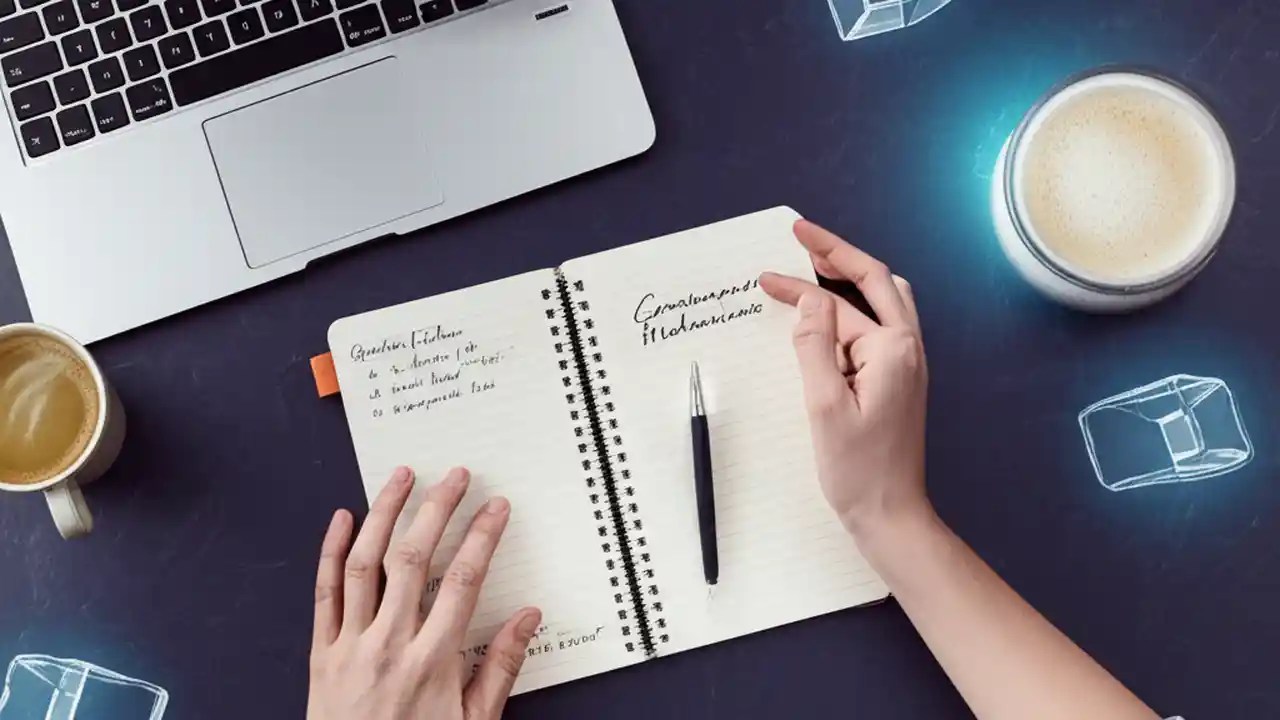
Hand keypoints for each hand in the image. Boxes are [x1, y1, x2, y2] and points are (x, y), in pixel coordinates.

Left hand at [308, 466, 540, 719]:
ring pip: (365, 563)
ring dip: (384, 513)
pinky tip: (342, 518)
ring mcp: (350, 646)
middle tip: (455, 477)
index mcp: (432, 662)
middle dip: (438, 509)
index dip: (482, 537)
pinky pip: (323, 592)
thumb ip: (501, 667)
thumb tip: (529, 617)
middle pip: (414, 559)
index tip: (495, 508)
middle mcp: (389, 645)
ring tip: (401, 478)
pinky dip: (330, 550)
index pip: (464, 581)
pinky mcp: (320, 653)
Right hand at [760, 220, 929, 538]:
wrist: (890, 514)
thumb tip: (810, 299)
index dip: (801, 284)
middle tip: (802, 237)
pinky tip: (831, 315)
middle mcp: (908, 349)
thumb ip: (815, 345)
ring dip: (851, 277)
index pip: (843, 301)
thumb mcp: (824, 405)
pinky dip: (855, 308)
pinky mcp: (901, 381)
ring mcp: (908, 365)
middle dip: (838, 256)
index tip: (767, 273)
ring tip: (816, 265)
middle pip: (877, 282)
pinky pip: (880, 328)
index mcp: (893, 349)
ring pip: (884, 301)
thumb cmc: (857, 469)